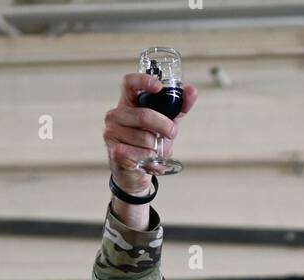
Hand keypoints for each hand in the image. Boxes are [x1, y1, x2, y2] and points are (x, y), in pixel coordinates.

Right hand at [103, 73, 198, 192]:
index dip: (143, 80)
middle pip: (144, 115)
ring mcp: (112, 133)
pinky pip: (142, 153)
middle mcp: (115, 115)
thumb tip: (191, 91)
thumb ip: (178, 109)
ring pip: (145, 137)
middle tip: (172, 133)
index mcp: (127, 104)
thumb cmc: (147, 146)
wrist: (134, 174)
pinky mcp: (115, 151)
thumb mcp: (164, 125)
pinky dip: (151, 159)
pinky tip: (147, 161)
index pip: (129, 83)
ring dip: (157, 148)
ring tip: (153, 152)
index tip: (158, 87)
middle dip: (164, 126)